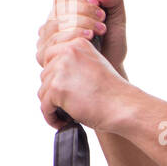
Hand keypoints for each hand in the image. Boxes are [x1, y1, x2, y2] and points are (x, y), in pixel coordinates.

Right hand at [35, 0, 127, 75]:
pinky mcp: (45, 56)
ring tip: (100, 30)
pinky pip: (53, 41)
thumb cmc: (111, 45)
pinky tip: (88, 38)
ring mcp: (45, 41)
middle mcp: (50, 26)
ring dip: (80, 23)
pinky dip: (73, 35)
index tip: (98, 3)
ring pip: (55, 24)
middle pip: (59, 10)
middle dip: (84, 11)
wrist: (111, 69)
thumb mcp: (117, 18)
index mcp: (63, 13)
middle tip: (102, 19)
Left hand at [37, 14, 136, 132]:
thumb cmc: (113, 93)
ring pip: (43, 91)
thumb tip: (52, 74)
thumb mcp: (94, 66)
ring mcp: (61, 69)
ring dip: (52, 105)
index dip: (55, 74)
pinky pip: (44, 106)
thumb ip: (74, 63)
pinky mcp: (57, 88)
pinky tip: (63, 122)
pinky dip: (51, 117)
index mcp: (78, 44)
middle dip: (54, 91)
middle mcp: (68, 52)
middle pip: (45, 74)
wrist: (123, 107)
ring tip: (66, 114)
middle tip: (67, 103)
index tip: (65, 88)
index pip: (50, 55)